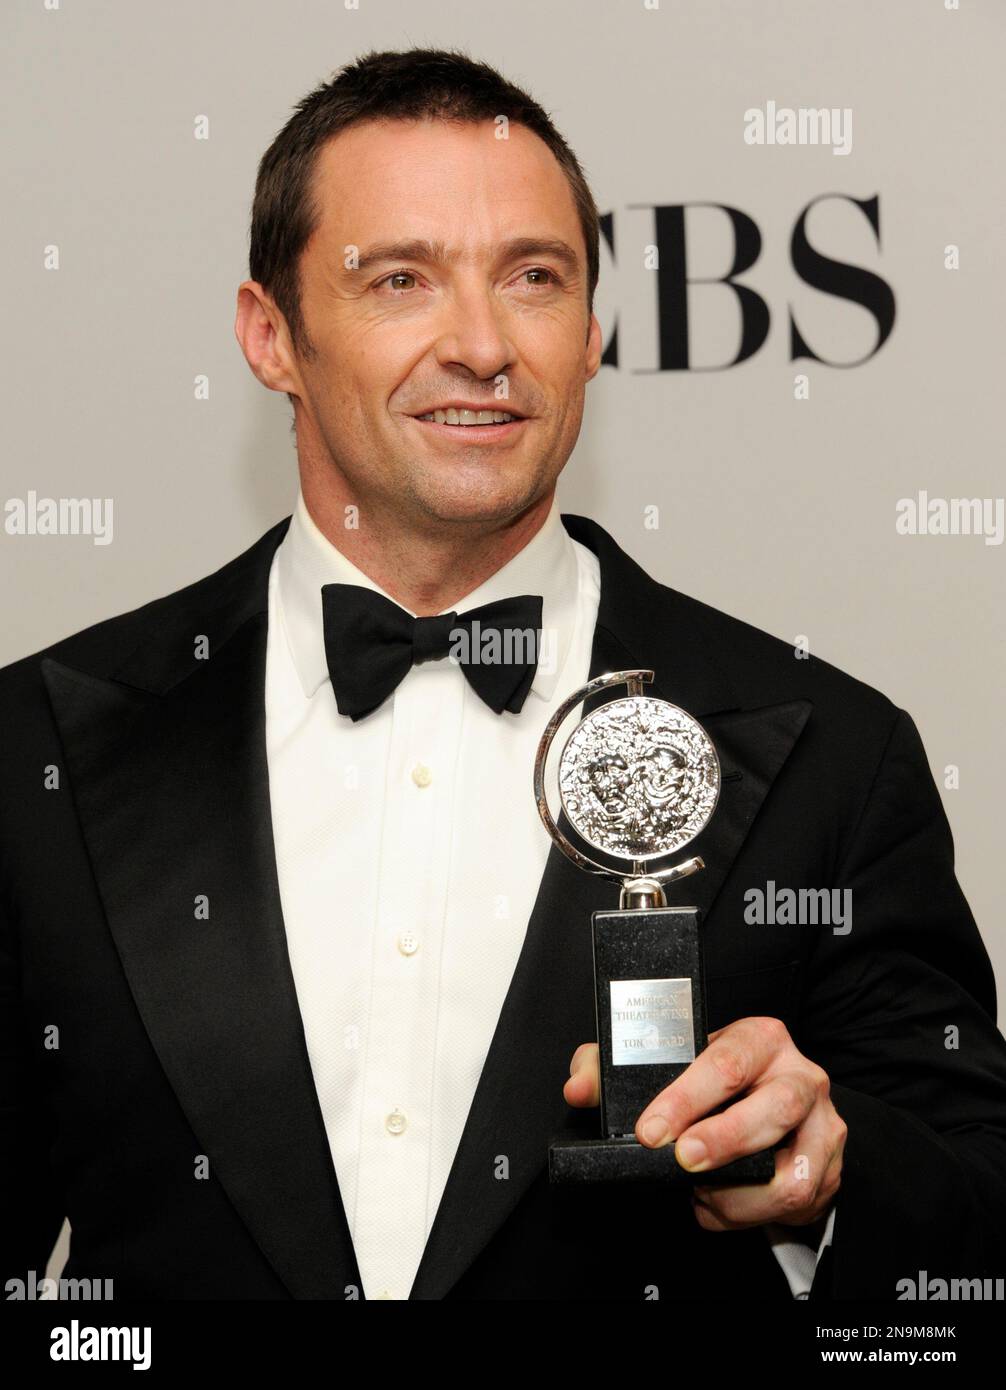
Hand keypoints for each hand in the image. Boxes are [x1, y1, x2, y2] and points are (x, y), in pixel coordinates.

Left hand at [564, 1017, 845, 1229]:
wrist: (771, 1099)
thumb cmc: (714, 1080)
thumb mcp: (662, 1063)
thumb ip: (610, 1068)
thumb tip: (579, 1087)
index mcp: (758, 1038)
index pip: (726, 1063)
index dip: (685, 1099)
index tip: (651, 1131)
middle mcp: (798, 1075)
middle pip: (772, 1110)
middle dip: (723, 1142)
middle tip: (683, 1163)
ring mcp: (822, 1122)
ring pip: (792, 1171)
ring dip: (740, 1196)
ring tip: (703, 1194)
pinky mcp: (829, 1166)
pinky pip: (798, 1202)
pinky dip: (753, 1215)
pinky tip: (725, 1205)